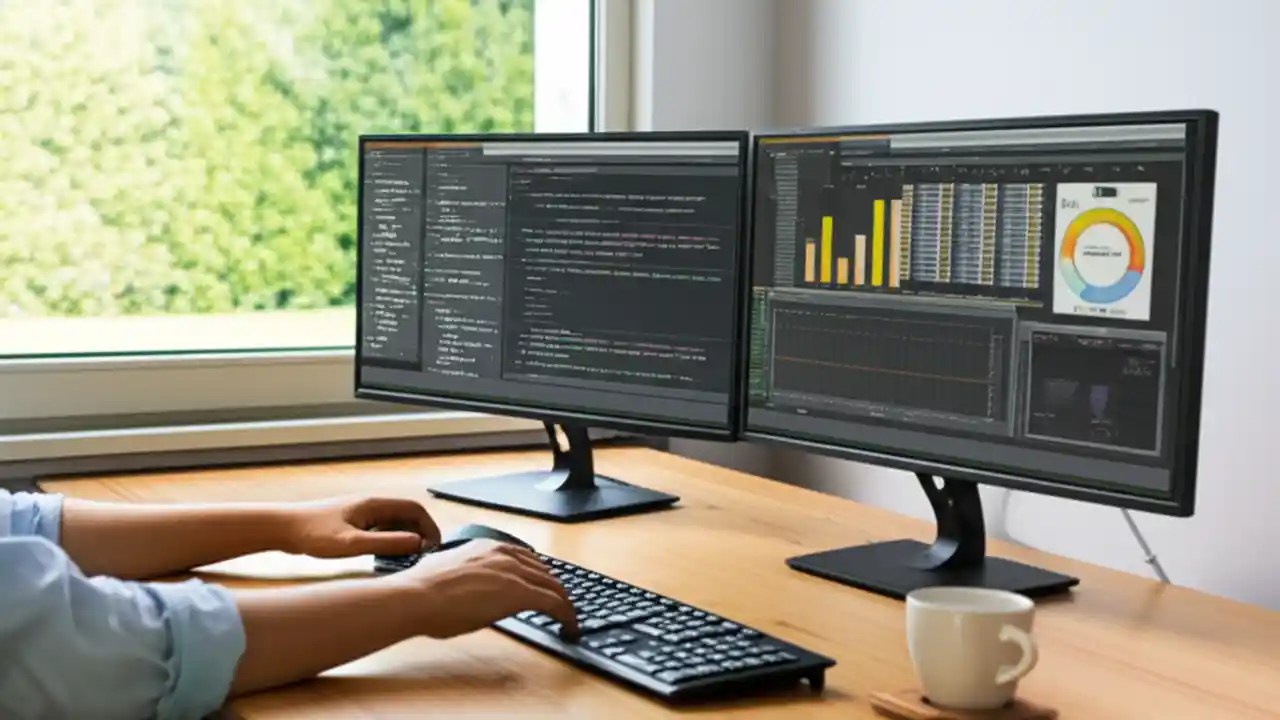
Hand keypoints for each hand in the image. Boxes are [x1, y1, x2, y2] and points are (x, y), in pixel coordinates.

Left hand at [280, 496, 440, 557]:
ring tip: (407, 559)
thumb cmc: (313, 534)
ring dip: (405, 537)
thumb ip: (386, 543)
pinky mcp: (350, 522)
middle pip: (406, 515)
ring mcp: (360, 512)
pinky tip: (384, 557)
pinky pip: (379, 528)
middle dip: (419, 534)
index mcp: (374, 505)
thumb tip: (417, 543)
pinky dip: (389, 540)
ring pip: (393, 522)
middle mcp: (370, 505)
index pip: (414, 509)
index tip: (434, 548)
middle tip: (423, 557)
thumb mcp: (352, 544)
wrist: (282, 528)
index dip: (429, 527)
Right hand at [399, 539, 578, 639]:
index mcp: (486, 546)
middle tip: (560, 606)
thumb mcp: (447, 571)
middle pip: (543, 571)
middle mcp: (504, 553)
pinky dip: (567, 615)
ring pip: (554, 586)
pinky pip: (555, 603)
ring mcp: (514, 571)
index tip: (541, 586)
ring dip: (564, 603)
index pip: (524, 558)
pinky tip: (569, 628)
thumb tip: (462, 584)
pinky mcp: (521, 592)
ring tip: (568, 619)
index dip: (537, 574)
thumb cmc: (422, 590)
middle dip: (554, 588)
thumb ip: (464, 573)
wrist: (418, 597)